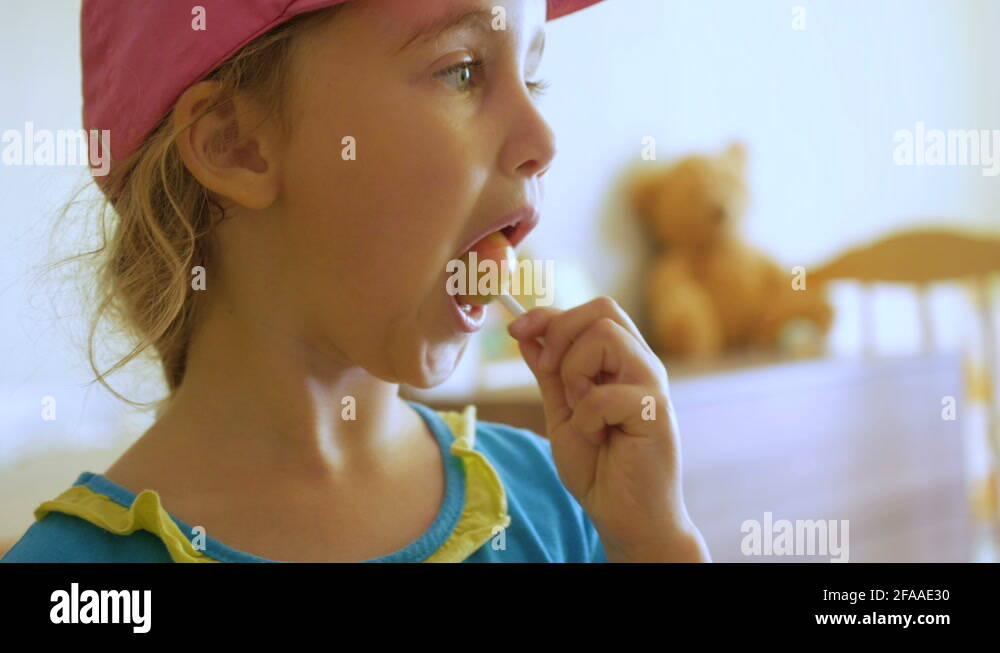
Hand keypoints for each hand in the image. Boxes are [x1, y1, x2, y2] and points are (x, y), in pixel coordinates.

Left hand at [507, 296, 709, 561]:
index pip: (592, 311)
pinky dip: (587, 416)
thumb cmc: (599, 468)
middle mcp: (641, 365)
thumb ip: (550, 374)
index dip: (549, 314)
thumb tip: (527, 336)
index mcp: (622, 362)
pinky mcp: (656, 412)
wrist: (625, 516)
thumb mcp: (562, 413)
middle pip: (603, 309)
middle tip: (549, 372)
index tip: (516, 330)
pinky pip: (605, 393)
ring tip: (579, 409)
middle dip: (560, 331)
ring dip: (575, 371)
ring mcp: (652, 385)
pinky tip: (598, 437)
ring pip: (606, 336)